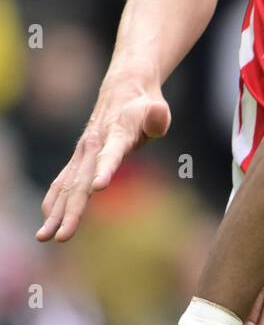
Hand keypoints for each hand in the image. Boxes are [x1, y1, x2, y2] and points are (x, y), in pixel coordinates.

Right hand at [38, 74, 170, 241]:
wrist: (122, 88)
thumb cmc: (144, 106)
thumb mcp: (156, 109)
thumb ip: (157, 117)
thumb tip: (158, 114)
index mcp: (116, 135)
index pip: (110, 155)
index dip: (104, 169)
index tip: (98, 188)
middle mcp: (93, 146)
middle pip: (81, 182)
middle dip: (71, 211)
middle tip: (62, 236)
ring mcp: (82, 152)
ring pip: (67, 186)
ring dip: (55, 212)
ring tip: (45, 236)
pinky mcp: (78, 158)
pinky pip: (62, 181)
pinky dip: (53, 200)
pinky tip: (47, 219)